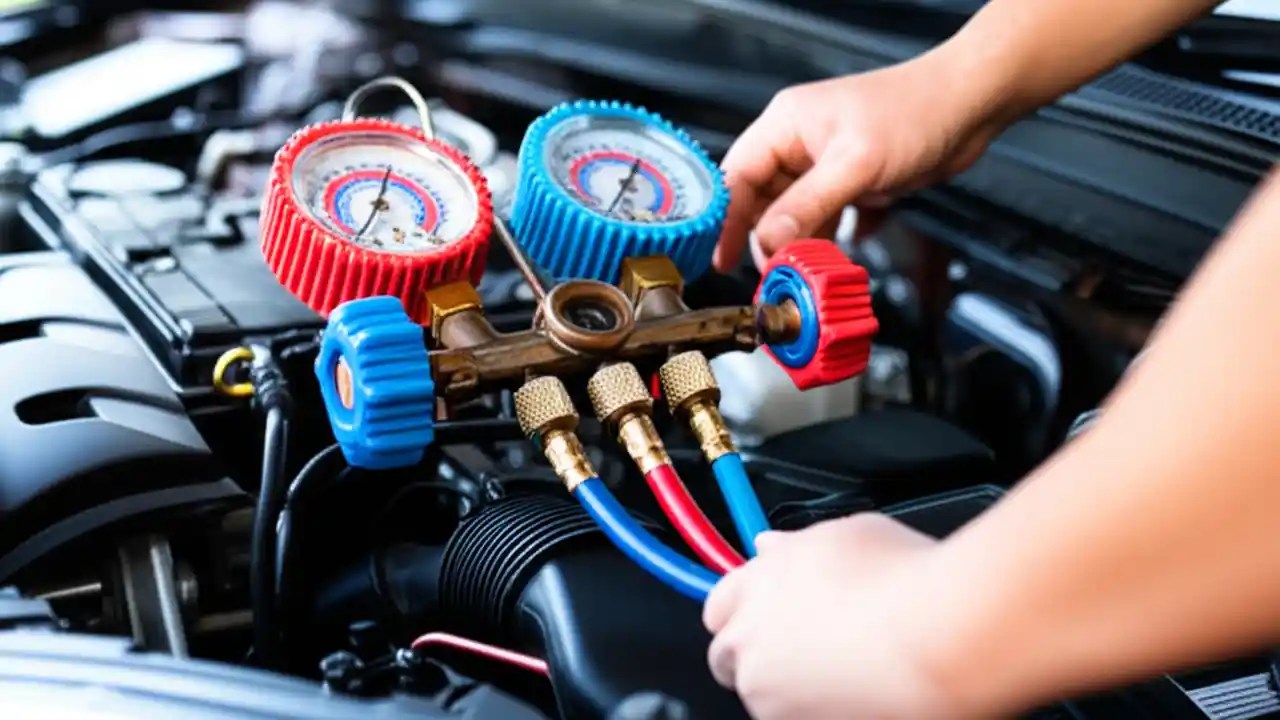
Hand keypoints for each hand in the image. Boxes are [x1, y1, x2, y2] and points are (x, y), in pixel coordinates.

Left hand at [704, 514, 969, 719]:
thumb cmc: (905, 579)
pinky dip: (815, 707)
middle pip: (728, 656)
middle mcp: (750, 643)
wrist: (945, 637)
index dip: (745, 607)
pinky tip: (856, 689)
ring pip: (762, 694)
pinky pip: (794, 716)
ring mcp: (770, 695)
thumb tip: (770, 546)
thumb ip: (794, 545)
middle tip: (805, 645)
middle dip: (756, 651)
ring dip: (787, 685)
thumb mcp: (847, 533)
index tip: (767, 611)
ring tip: (845, 668)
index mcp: (752, 586)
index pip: (719, 604)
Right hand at [713, 52, 1005, 271]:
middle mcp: (799, 144)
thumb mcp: (855, 165)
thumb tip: (770, 241)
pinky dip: (826, 240)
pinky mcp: (849, 181)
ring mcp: (824, 164)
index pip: (737, 177)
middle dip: (766, 240)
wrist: (970, 106)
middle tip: (773, 276)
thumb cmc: (916, 112)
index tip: (722, 258)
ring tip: (801, 274)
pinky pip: (823, 218)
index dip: (726, 220)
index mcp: (786, 125)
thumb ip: (807, 205)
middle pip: (762, 201)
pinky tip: (836, 255)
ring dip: (798, 245)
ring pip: (793, 215)